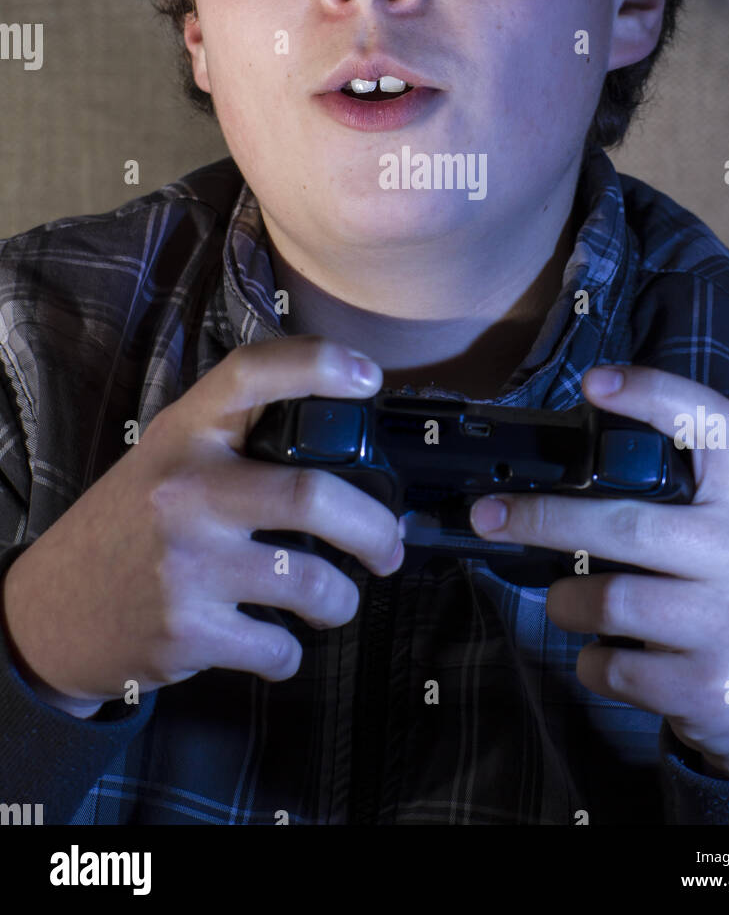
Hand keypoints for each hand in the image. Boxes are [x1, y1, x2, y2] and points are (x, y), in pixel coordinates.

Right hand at [1, 338, 400, 714]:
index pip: (253, 374)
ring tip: (336, 599)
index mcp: (185, 435)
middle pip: (314, 495)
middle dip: (374, 528)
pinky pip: (278, 647)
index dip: (321, 365)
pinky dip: (291, 653)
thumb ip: (238, 439)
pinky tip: (277, 642)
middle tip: (388, 544)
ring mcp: (185, 563)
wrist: (52, 610)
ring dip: (342, 599)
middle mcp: (185, 491)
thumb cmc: (132, 525)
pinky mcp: (186, 631)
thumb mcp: (169, 458)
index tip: (369, 378)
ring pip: (310, 581)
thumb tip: (344, 439)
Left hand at [469, 365, 728, 776]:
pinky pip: (613, 666)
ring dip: (567, 602)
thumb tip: (562, 470)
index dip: (652, 394)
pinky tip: (610, 653)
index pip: (711, 423)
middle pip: (625, 523)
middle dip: (541, 518)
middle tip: (490, 514)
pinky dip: (593, 661)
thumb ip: (676, 493)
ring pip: (608, 600)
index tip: (593, 383)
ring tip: (572, 602)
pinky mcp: (710, 685)